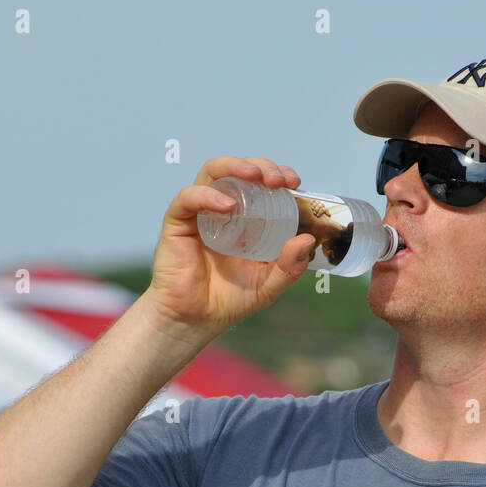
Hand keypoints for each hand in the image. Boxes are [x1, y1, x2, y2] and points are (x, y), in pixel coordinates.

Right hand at [147, 156, 316, 333]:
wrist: (196, 320)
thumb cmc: (229, 300)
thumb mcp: (268, 284)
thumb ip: (289, 266)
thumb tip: (308, 239)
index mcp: (246, 218)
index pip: (261, 183)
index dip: (278, 174)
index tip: (294, 182)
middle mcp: (222, 208)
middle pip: (239, 170)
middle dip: (261, 166)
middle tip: (278, 180)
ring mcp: (199, 212)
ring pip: (213, 172)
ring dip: (235, 166)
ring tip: (254, 176)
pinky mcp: (177, 221)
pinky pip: (189, 197)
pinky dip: (208, 196)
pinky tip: (227, 206)